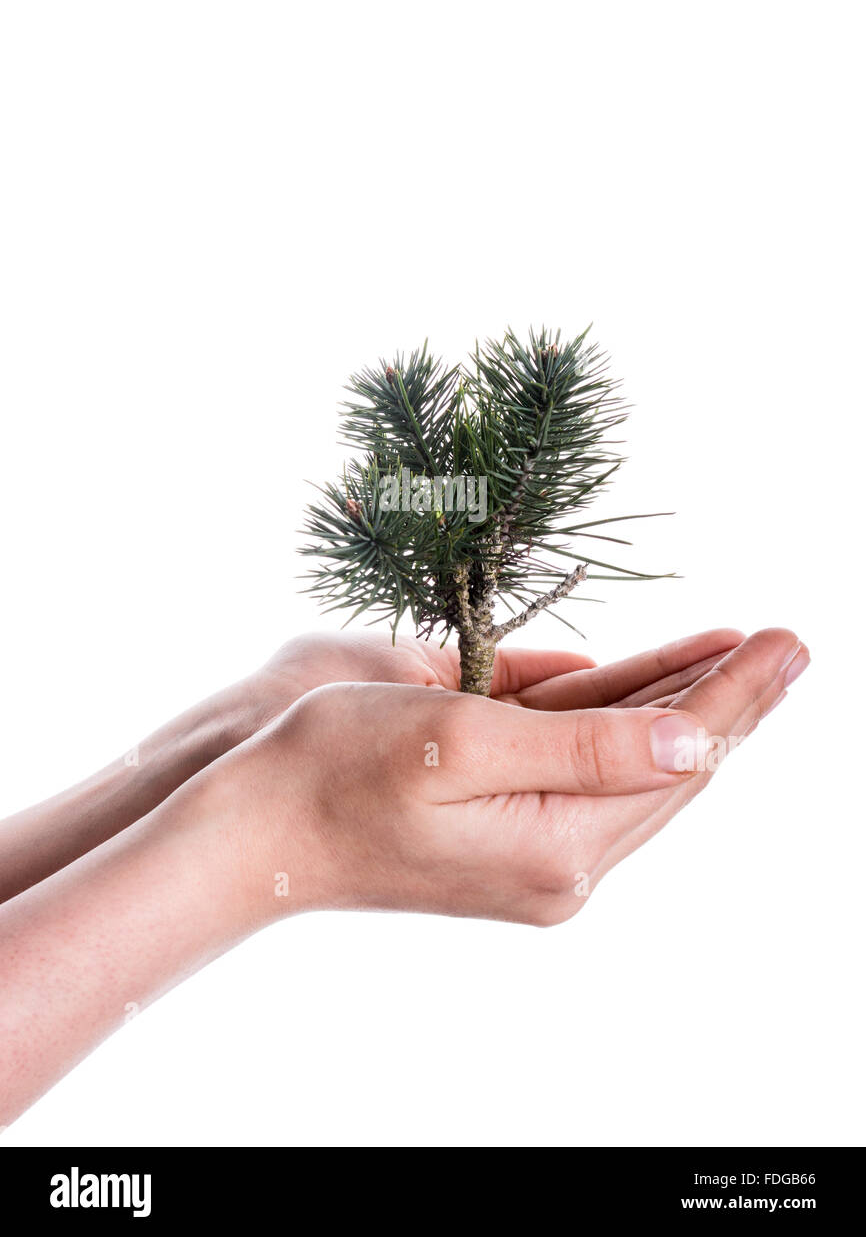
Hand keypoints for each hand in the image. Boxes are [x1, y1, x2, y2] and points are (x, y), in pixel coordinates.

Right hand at [221, 628, 808, 928]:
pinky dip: (629, 725)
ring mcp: (535, 857)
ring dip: (686, 706)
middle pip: (669, 767)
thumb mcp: (464, 743)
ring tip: (742, 655)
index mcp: (559, 847)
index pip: (676, 756)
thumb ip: (588, 747)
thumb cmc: (337, 770)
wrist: (258, 829)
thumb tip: (695, 740)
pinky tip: (656, 689)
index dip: (737, 693)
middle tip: (790, 643)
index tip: (789, 641)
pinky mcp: (509, 838)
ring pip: (634, 768)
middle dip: (730, 699)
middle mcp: (561, 866)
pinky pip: (591, 773)